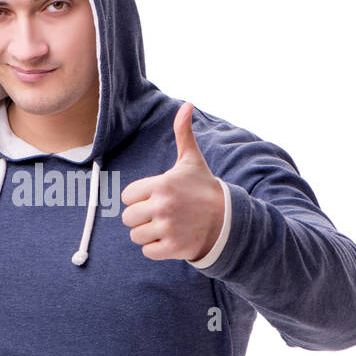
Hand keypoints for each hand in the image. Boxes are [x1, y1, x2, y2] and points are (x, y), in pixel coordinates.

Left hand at [120, 101, 223, 260]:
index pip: (127, 196)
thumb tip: (187, 104)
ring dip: (147, 234)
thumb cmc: (203, 188)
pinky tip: (171, 239)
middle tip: (161, 214)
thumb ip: (183, 133)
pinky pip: (148, 251)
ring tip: (166, 226)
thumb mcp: (191, 161)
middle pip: (128, 218)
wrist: (228, 219)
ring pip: (136, 236)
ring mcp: (167, 228)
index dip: (139, 198)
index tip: (156, 197)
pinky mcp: (173, 247)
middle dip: (141, 218)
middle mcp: (162, 206)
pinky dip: (156, 248)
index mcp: (161, 184)